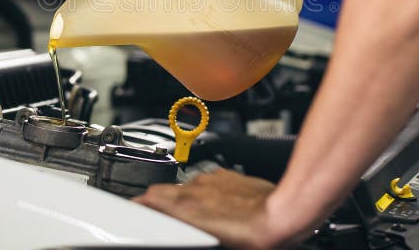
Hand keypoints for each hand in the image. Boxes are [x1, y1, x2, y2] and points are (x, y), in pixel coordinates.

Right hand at [134, 169, 292, 249]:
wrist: (284, 212)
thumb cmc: (256, 236)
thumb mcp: (215, 243)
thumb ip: (190, 233)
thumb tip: (183, 233)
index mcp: (188, 208)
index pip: (150, 198)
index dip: (138, 204)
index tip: (133, 210)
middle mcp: (197, 188)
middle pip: (163, 189)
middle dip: (156, 201)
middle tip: (155, 215)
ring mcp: (212, 179)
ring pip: (185, 185)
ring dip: (181, 197)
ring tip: (189, 214)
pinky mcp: (228, 175)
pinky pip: (206, 180)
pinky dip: (201, 192)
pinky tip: (212, 205)